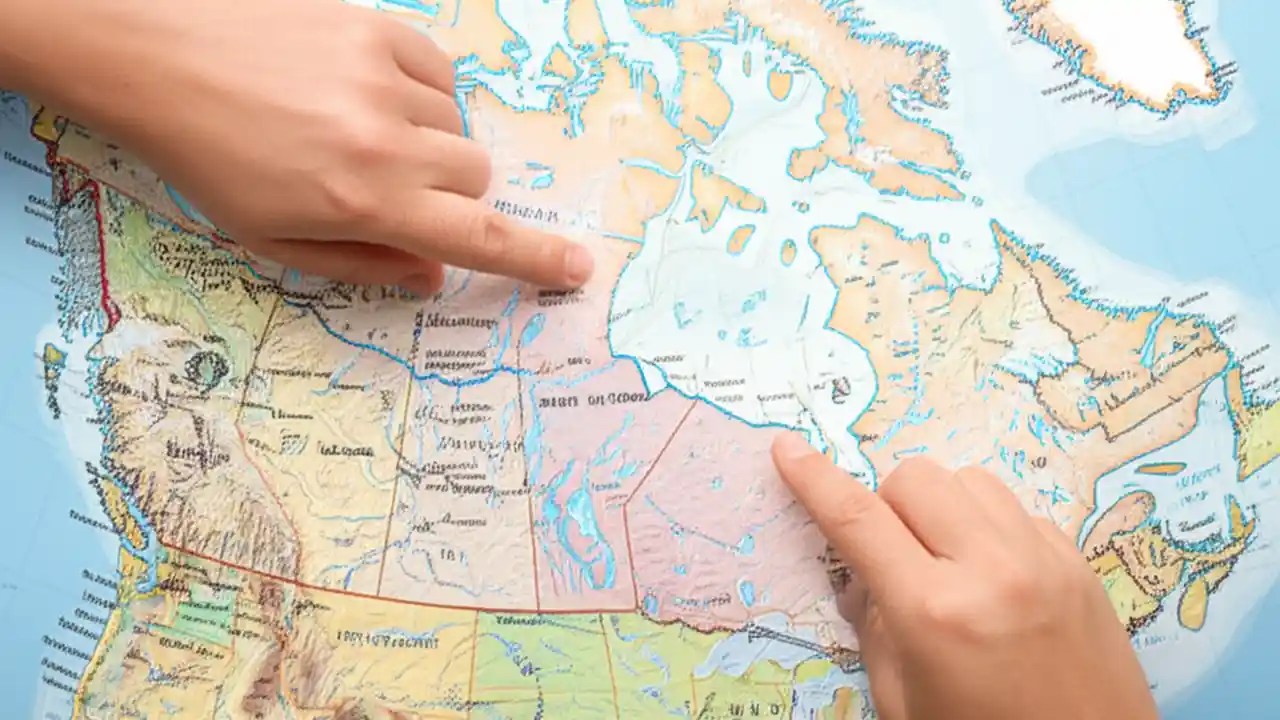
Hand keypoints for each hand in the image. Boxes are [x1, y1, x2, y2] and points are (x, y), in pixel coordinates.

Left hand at [29, 0, 593, 294]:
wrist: (154, 55)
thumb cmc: (206, 159)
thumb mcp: (271, 238)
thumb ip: (364, 263)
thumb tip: (435, 271)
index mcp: (361, 203)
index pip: (477, 237)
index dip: (534, 258)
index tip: (574, 267)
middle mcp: (384, 141)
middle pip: (476, 177)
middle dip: (449, 194)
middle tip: (394, 189)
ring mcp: (383, 79)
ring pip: (459, 126)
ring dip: (430, 142)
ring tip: (363, 134)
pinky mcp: (376, 30)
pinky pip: (439, 73)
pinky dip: (420, 93)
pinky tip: (368, 94)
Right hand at [771, 434, 1157, 719]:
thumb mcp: (902, 699)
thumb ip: (874, 625)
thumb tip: (864, 572)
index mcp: (934, 612)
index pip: (858, 521)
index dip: (814, 479)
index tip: (787, 448)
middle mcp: (991, 570)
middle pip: (915, 478)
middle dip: (888, 504)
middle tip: (892, 553)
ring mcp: (1043, 559)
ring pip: (969, 479)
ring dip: (941, 506)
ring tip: (945, 558)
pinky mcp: (1078, 562)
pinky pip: (1015, 508)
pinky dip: (989, 527)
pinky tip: (993, 575)